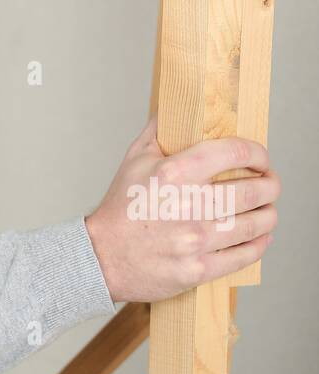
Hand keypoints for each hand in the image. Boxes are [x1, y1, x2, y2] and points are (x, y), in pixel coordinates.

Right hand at [84, 115, 280, 302]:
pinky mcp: (198, 269)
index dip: (257, 152)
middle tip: (271, 183)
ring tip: (269, 210)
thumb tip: (176, 104)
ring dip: (269, 215)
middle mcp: (188, 205)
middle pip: (254, 191)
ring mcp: (195, 240)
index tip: (260, 157)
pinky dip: (259, 245)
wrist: (102, 255)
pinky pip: (244, 256)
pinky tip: (261, 237)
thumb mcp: (134, 159)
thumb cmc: (121, 206)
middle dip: (271, 185)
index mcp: (175, 173)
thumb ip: (159, 129)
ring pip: (256, 224)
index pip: (234, 152)